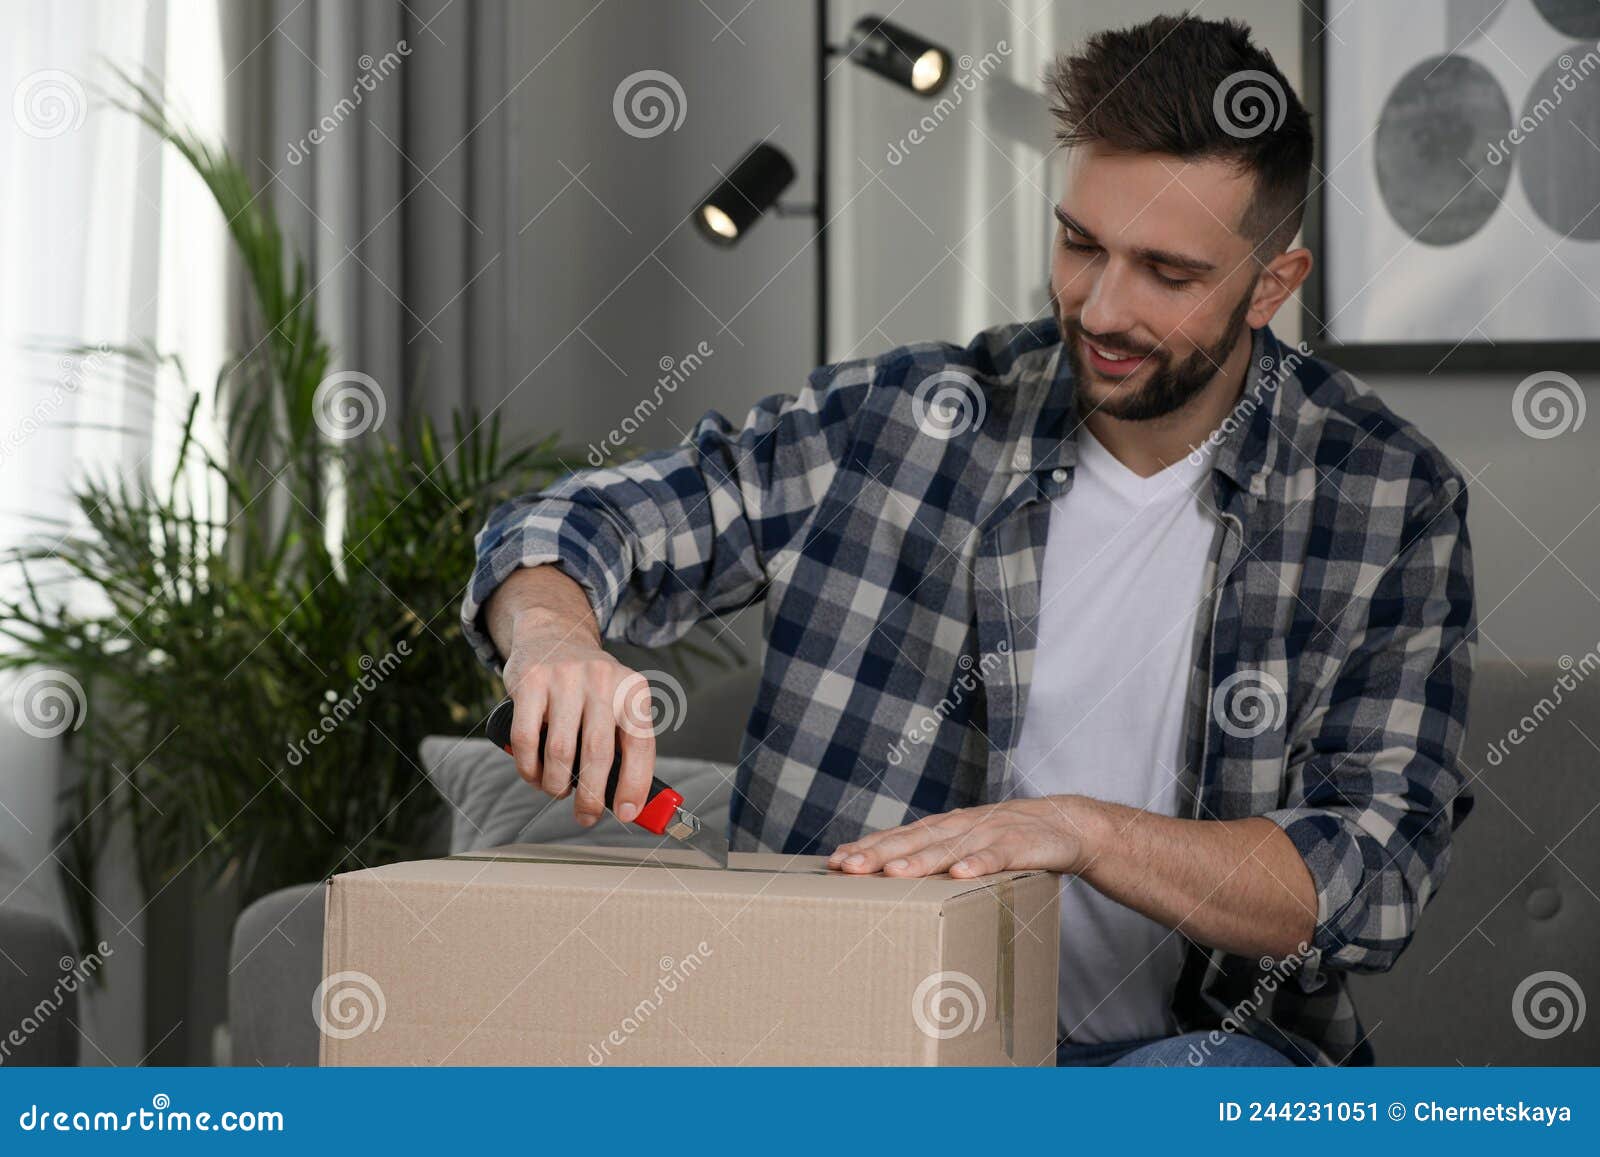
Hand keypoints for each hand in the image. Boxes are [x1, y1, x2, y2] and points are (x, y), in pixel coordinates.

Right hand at [499, 611, 655, 827]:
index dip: (634, 784)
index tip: (626, 812)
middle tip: (586, 816)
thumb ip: (625, 744)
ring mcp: (565, 678)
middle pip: (598, 753)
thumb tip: (628, 803)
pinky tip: (535, 775)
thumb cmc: (591, 686)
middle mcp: (603, 680)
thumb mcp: (619, 701)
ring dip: (557, 785)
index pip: (641, 744)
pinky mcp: (530, 681)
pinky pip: (526, 739)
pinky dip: (529, 769)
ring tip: (558, 791)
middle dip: (592, 796)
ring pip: (560, 751)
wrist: (555, 633)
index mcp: (633, 689)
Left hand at [826, 797, 1091, 877]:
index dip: (867, 847)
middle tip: (847, 866)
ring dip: (921, 860)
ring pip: (949, 847)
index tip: (835, 860)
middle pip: (913, 840)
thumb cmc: (1008, 841)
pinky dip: (980, 863)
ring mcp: (989, 832)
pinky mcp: (1020, 844)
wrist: (1066, 824)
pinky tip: (962, 874)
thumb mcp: (969, 847)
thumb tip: (896, 884)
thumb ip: (938, 860)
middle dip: (879, 853)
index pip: (898, 837)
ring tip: (893, 873)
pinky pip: (997, 855)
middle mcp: (960, 826)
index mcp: (944, 828)